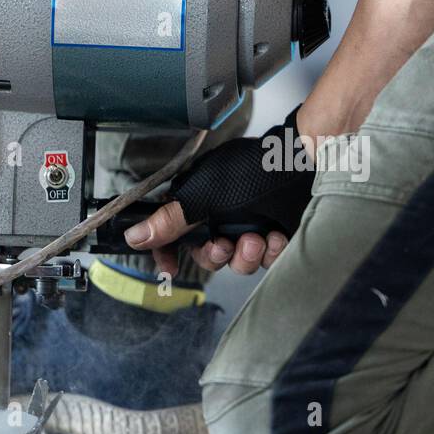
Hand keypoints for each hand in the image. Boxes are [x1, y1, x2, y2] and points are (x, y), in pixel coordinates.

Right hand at [124, 107, 314, 276]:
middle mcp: (221, 216)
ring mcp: (248, 225)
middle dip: (216, 255)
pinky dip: (270, 251)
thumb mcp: (204, 196)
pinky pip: (266, 259)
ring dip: (245, 256)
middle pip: (207, 255)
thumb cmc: (253, 171)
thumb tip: (132, 236)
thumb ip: (170, 220)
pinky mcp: (274, 233)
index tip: (169, 269)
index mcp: (198, 203)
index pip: (174, 236)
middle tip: (225, 246)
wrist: (301, 164)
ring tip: (256, 239)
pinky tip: (275, 237)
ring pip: (237, 262)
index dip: (168, 254)